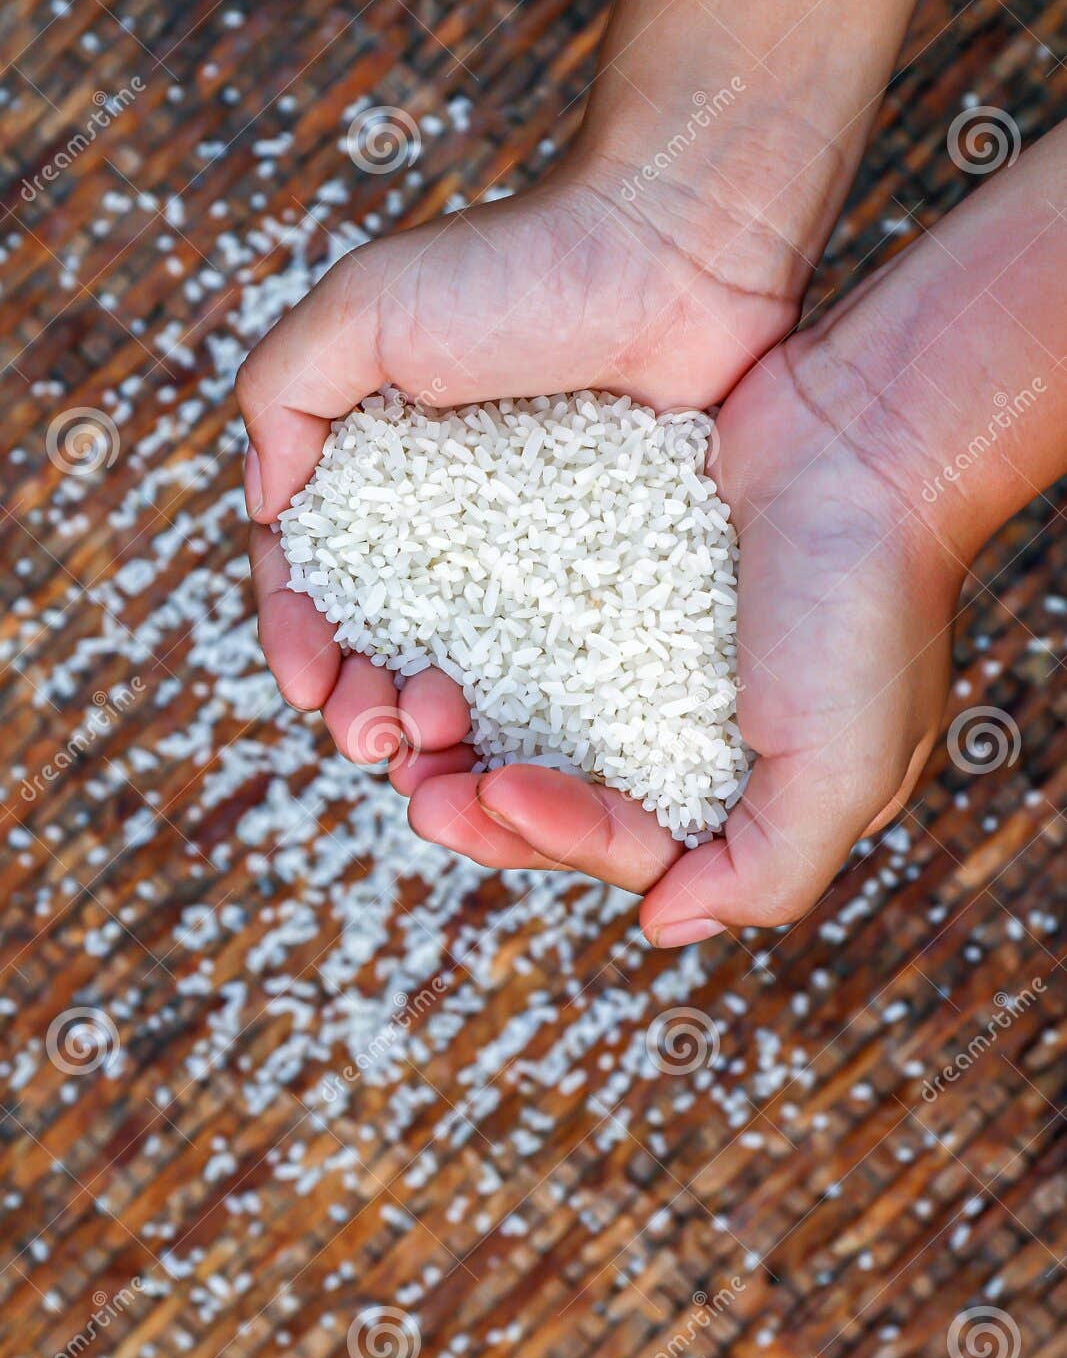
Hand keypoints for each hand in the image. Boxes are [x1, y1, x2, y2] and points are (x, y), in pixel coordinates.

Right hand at [236, 147, 805, 769]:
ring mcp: (527, 547)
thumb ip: (284, 392)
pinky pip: (556, 656)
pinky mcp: (605, 566)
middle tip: (380, 738)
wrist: (681, 252)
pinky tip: (514, 747)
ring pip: (461, 664)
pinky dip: (522, 710)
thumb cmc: (522, 266)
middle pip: (379, 638)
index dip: (297, 637)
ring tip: (441, 741)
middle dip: (361, 701)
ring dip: (431, 721)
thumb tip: (265, 505)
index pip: (310, 572)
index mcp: (374, 462)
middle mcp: (445, 515)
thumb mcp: (367, 307)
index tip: (310, 686)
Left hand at [406, 313, 962, 946]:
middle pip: (563, 796)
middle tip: (413, 786)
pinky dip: (482, 657)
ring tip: (410, 717)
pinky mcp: (610, 581)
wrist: (867, 433)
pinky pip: (531, 636)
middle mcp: (686, 733)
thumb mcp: (846, 769)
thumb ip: (767, 872)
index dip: (554, 835)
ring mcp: (644, 656)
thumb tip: (662, 924)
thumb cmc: (868, 604)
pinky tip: (434, 655)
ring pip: (531, 722)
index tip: (494, 792)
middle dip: (482, 804)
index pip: (628, 848)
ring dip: (465, 737)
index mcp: (742, 791)